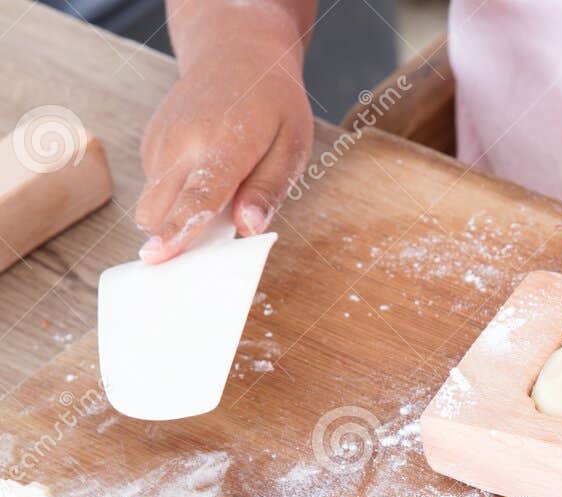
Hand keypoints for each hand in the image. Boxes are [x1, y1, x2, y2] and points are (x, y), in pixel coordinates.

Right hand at [137, 5, 311, 261]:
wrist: (235, 55)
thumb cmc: (273, 107)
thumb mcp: (291, 147)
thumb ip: (268, 190)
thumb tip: (249, 228)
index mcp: (224, 143)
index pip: (198, 194)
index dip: (179, 229)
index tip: (157, 256)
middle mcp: (182, 141)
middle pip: (159, 208)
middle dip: (173, 236)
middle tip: (210, 245)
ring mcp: (160, 141)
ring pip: (152, 202)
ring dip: (176, 216)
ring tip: (217, 197)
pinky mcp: (150, 143)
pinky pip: (154, 188)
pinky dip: (175, 197)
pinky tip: (203, 177)